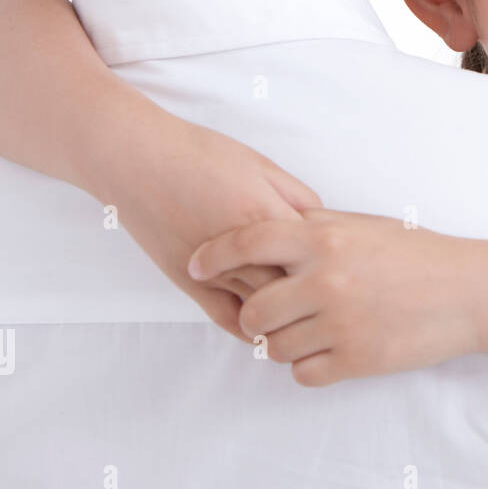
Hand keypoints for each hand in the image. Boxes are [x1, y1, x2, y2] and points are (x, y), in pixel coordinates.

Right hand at [92, 116, 321, 338]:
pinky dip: (254, 332)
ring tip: (313, 323)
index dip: (336, 264)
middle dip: (318, 297)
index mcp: (267, 217)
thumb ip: (299, 197)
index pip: (317, 256)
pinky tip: (272, 333)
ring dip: (290, 320)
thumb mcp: (263, 165)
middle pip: (295, 290)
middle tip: (339, 305)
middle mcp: (244, 252)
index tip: (349, 271)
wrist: (137, 160)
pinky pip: (230, 321)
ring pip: (266, 311)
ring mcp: (216, 272)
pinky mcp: (191, 285)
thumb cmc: (201, 155)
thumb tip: (324, 225)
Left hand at [187, 210, 480, 385]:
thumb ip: (316, 229)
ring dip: (282, 343)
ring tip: (308, 331)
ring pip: (274, 347)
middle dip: (255, 315)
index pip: (248, 242)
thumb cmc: (418, 254)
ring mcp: (340, 323)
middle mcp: (327, 280)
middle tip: (270, 314)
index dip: (213, 255)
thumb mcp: (364, 226)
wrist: (469, 292)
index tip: (195, 265)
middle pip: (253, 309)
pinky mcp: (356, 359)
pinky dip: (307, 366)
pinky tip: (327, 350)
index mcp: (326, 239)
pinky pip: (303, 373)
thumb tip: (267, 230)